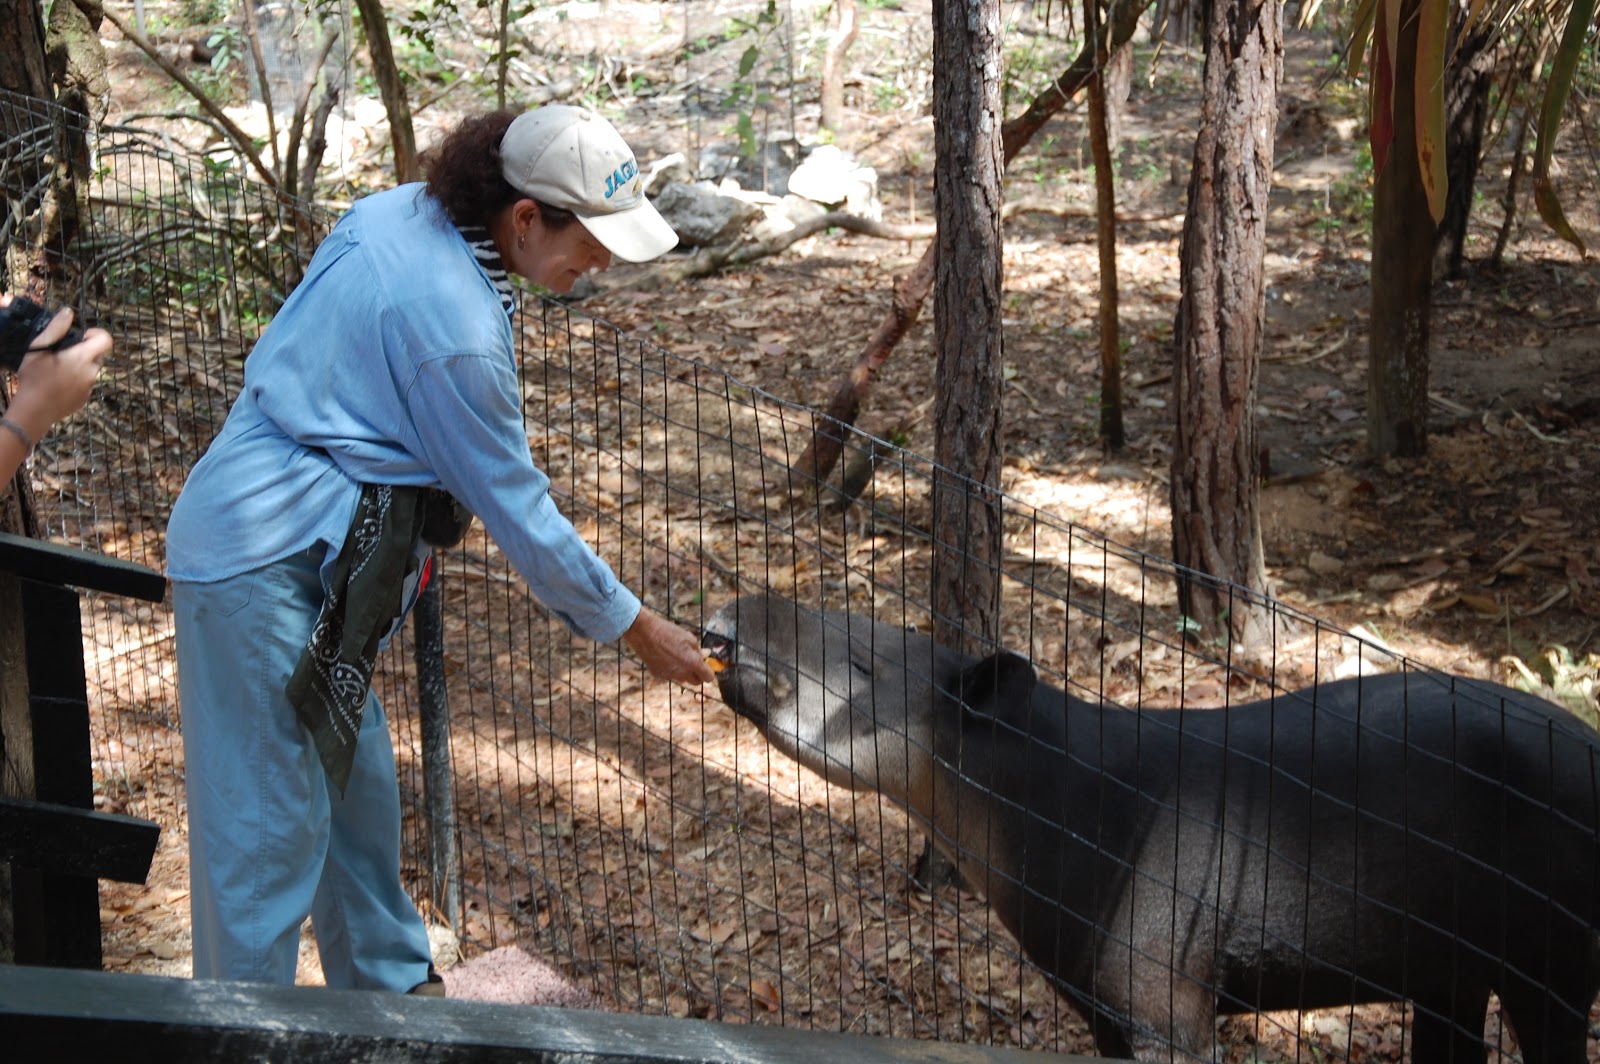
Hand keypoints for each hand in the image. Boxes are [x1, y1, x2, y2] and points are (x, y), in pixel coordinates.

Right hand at [7, 311, 110, 440]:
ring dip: (79, 366)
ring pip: (91, 370)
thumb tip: (68, 312)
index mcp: (82, 359)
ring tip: (57, 370)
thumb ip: (55, 329)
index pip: (106, 340)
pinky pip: (85, 384)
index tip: (82, 336)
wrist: (34, 411)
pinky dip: (76, 380)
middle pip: (98, 355)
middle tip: (63, 354)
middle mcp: (91, 373)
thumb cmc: (34, 379)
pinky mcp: (84, 399)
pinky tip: (57, 384)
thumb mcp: (39, 349)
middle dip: (85, 351)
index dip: (97, 333)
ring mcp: (89, 388)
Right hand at [622, 608, 716, 685]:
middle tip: (694, 661)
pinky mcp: (658, 674)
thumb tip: (707, 655)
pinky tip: (665, 656)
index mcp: (692, 663)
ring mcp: (669, 675)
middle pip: (696, 682)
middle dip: (698, 674)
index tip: (706, 665)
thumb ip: (699, 649)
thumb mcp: (688, 637)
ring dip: (684, 671)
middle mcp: (682, 673)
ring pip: (683, 679)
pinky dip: (671, 669)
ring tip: (678, 655)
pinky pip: (670, 675)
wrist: (644, 632)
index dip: (709, 672)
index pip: (708, 678)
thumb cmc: (667, 632)